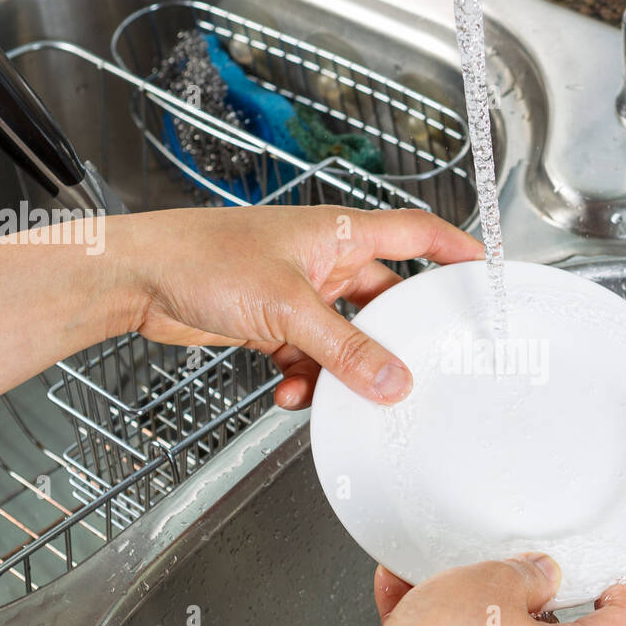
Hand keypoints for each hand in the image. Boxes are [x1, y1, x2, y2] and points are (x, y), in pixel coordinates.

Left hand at [117, 205, 482, 407]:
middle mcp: (324, 259)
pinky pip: (309, 356)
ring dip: (341, 369)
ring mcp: (299, 292)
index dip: (456, 250)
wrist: (139, 277)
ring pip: (345, 338)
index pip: (417, 233)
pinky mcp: (273, 321)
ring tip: (334, 391)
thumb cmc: (203, 257)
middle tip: (416, 366)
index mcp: (339, 234)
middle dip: (393, 338)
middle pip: (384, 300)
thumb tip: (394, 380)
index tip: (487, 275)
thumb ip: (344, 350)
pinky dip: (306, 378)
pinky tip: (290, 392)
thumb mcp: (288, 309)